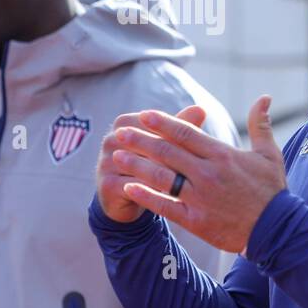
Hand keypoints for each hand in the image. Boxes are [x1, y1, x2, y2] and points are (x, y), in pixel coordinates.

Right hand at [97, 104, 206, 221]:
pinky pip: (135, 186)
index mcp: (124, 123)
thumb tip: (200, 109)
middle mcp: (111, 139)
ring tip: (188, 182)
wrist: (127, 198)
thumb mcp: (164, 146)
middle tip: (199, 166)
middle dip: (173, 156)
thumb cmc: (150, 165)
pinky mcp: (106, 184)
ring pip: (142, 166)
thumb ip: (179, 128)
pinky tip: (173, 197)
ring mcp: (106, 161)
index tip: (201, 148)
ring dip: (165, 174)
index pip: (154, 126)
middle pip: (147, 145)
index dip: (178, 137)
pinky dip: (154, 191)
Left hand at [112, 95, 286, 252]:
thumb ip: (260, 124)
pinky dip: (145, 196)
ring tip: (117, 155)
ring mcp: (200, 197)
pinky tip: (128, 187)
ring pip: (161, 176)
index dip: (162, 122)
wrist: (277, 231)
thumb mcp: (270, 154)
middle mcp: (208, 173)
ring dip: (137, 164)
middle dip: (141, 139)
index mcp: (222, 154)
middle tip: (120, 131)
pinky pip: (165, 206)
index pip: (185, 132)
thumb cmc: (272, 191)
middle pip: (167, 151)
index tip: (143, 115)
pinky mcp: (196, 221)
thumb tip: (264, 96)